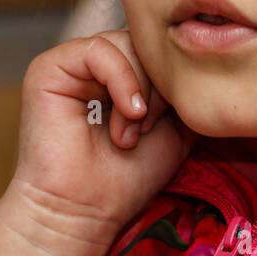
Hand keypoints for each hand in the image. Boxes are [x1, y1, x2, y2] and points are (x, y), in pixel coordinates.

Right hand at [0, 30, 195, 255]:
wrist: (82, 213)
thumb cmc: (125, 179)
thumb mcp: (175, 129)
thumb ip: (185, 92)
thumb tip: (207, 60)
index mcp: (120, 73)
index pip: (160, 48)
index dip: (175, 79)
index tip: (172, 122)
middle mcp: (95, 64)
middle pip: (147, 42)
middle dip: (160, 86)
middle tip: (148, 128)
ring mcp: (71, 63)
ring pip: (128, 43)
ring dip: (142, 90)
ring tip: (130, 132)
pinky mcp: (49, 67)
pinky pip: (99, 49)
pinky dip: (123, 80)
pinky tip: (127, 114)